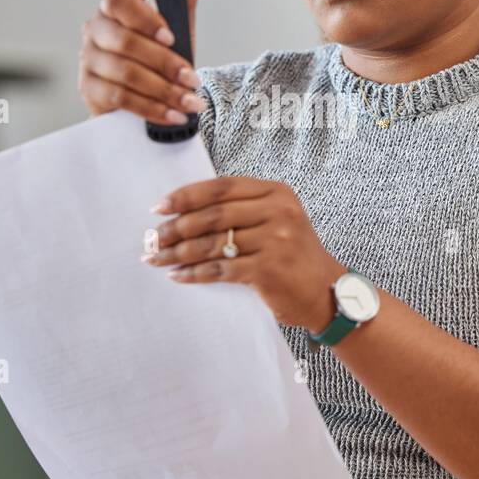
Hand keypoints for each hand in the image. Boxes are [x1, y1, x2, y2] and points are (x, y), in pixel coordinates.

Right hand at [78, 0, 205, 123]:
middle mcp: (95, 30)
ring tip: (189, 101)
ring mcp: (88, 60)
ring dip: (163, 90)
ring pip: (125, 73)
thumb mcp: (176, 31)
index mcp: (113, 9)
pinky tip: (172, 114)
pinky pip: (120, 98)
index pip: (118, 0)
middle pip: (125, 42)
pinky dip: (151, 108)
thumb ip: (182, 2)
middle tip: (191, 78)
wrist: (145, 96)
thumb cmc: (158, 59)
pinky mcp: (88, 89)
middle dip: (164, 63)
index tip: (170, 36)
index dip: (144, 17)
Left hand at [141, 176, 347, 334]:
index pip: (222, 187)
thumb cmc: (292, 255)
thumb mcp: (276, 219)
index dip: (186, 195)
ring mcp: (276, 239)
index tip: (159, 207)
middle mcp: (279, 211)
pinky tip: (178, 275)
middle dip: (176, 227)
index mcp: (276, 192)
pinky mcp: (269, 269)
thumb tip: (183, 212)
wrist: (325, 291)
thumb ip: (240, 209)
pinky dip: (194, 273)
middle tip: (152, 238)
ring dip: (178, 252)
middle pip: (213, 215)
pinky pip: (220, 269)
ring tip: (157, 259)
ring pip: (213, 243)